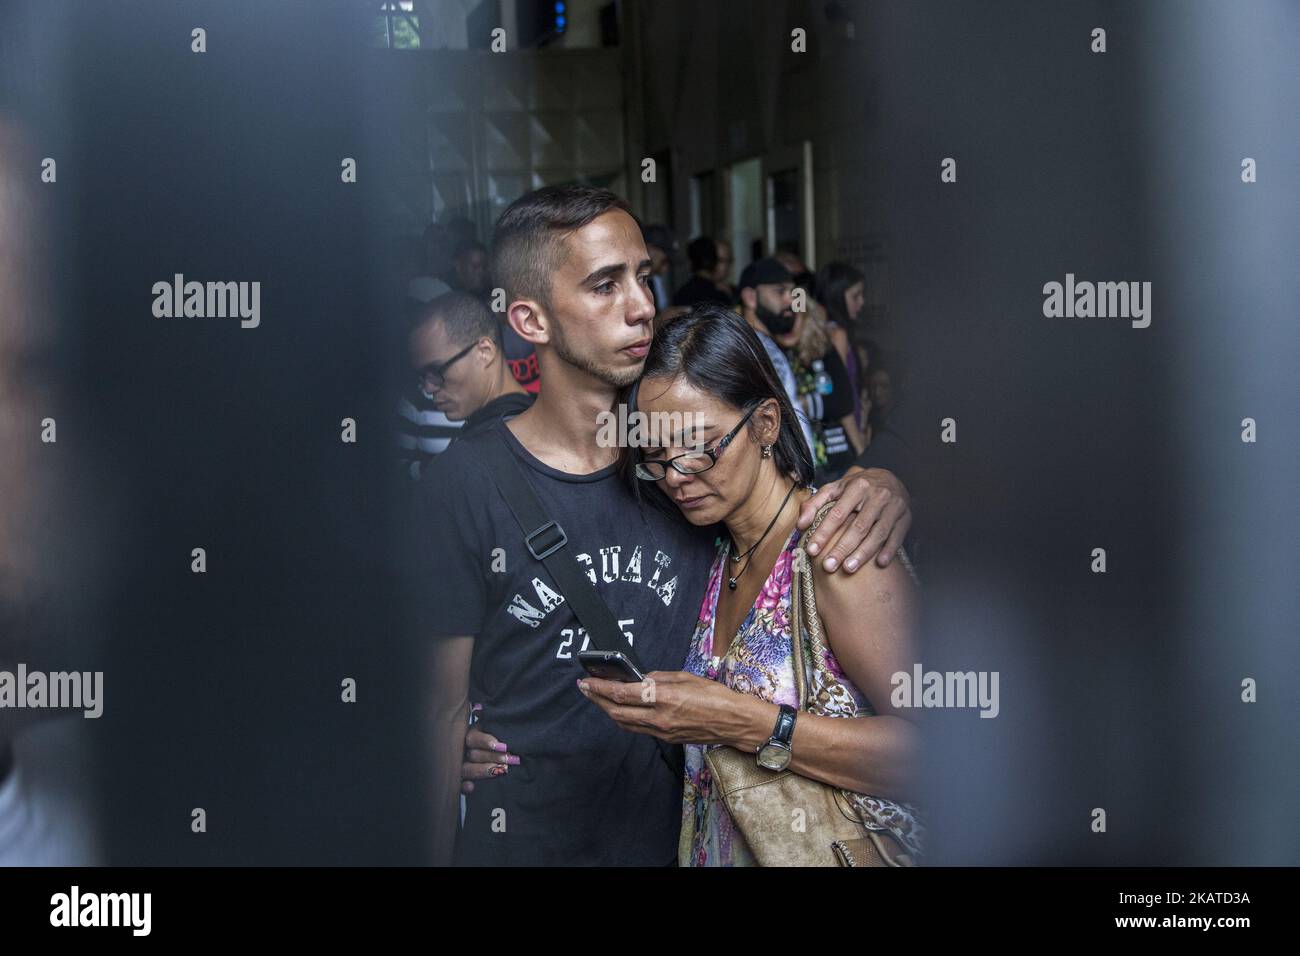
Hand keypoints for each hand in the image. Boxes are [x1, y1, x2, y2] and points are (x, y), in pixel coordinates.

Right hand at [459, 704, 518, 793]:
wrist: (504, 751)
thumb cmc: (500, 735)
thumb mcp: (495, 725)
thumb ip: (487, 718)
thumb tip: (478, 710)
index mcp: (472, 735)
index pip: (473, 738)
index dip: (486, 741)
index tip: (502, 746)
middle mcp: (464, 750)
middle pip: (473, 755)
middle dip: (492, 758)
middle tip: (510, 760)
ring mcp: (463, 765)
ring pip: (466, 769)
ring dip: (482, 771)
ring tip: (501, 771)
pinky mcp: (464, 780)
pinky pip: (460, 785)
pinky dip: (465, 787)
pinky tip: (471, 788)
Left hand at [576, 671, 773, 749]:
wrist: (734, 722)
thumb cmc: (715, 696)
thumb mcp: (686, 677)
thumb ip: (659, 677)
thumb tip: (641, 678)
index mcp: (663, 697)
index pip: (622, 694)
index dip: (600, 688)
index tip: (587, 681)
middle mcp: (658, 717)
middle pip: (617, 711)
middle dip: (597, 700)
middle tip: (585, 689)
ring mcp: (661, 731)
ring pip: (624, 723)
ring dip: (608, 711)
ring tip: (598, 698)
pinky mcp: (666, 738)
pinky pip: (638, 729)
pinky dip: (624, 718)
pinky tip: (621, 710)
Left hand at [796, 467, 910, 571]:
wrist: (890, 478)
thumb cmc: (857, 487)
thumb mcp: (835, 488)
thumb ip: (814, 504)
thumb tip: (800, 524)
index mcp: (856, 487)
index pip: (837, 513)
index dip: (824, 532)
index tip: (811, 550)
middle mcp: (877, 496)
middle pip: (858, 526)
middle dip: (842, 548)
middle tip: (828, 566)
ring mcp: (893, 507)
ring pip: (878, 533)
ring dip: (863, 553)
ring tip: (848, 568)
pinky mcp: (905, 517)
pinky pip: (897, 536)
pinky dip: (889, 550)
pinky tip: (880, 564)